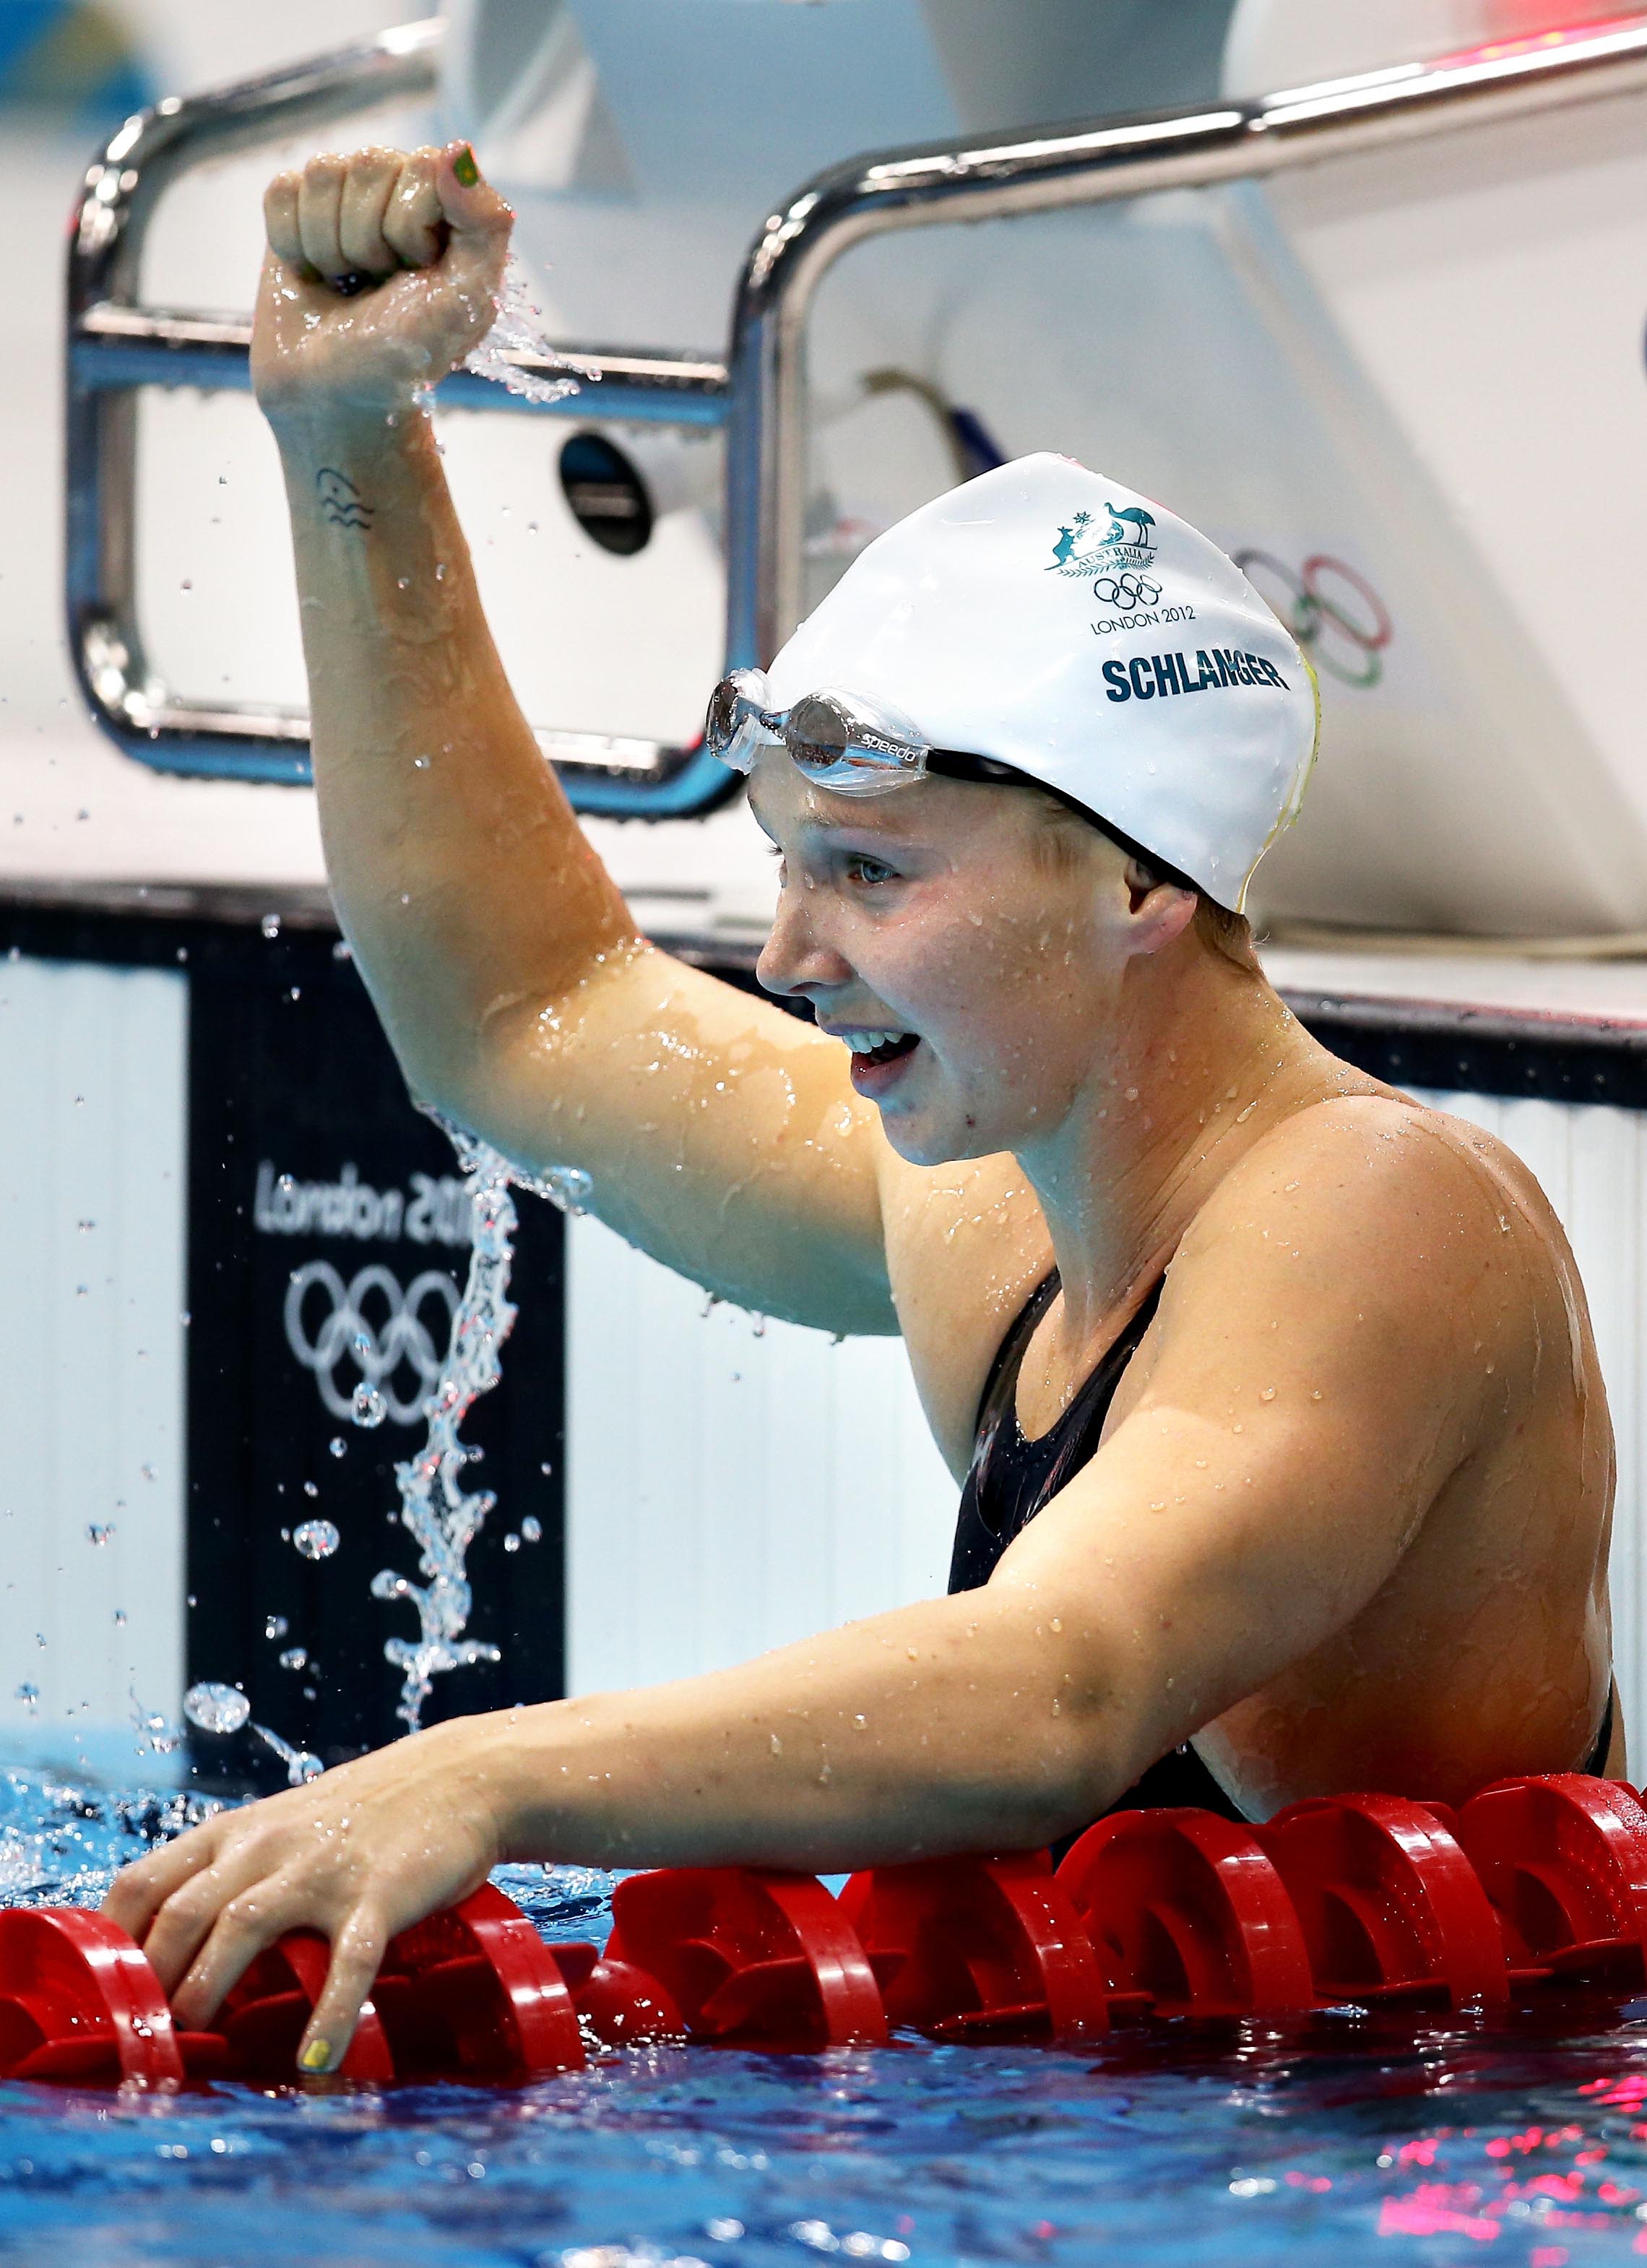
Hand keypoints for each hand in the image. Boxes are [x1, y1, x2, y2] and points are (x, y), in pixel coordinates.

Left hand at [102, 1713, 507, 2072]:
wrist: (457, 1777)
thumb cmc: (359, 1817)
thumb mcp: (280, 1831)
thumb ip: (229, 1878)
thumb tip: (171, 1958)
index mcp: (235, 1833)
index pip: (143, 1882)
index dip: (109, 1944)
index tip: (101, 1998)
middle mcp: (267, 1846)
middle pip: (182, 1913)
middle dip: (152, 1981)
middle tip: (145, 2038)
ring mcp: (323, 1869)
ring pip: (244, 1926)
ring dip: (209, 1989)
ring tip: (199, 2043)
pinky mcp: (380, 1893)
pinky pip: (348, 1960)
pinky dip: (330, 2013)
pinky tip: (318, 2057)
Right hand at [251, 142, 512, 426]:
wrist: (334, 396)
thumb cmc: (405, 356)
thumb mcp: (466, 302)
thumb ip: (485, 226)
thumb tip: (456, 148)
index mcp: (447, 203)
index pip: (424, 164)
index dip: (410, 227)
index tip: (416, 273)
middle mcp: (397, 186)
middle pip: (370, 162)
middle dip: (368, 241)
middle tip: (377, 285)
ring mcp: (343, 195)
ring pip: (324, 172)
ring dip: (330, 246)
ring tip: (347, 283)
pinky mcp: (294, 209)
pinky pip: (282, 191)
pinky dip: (292, 245)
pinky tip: (312, 275)